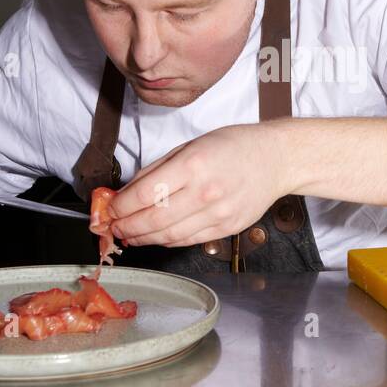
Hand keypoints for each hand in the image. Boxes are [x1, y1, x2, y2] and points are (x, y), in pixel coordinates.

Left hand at [109, 123, 290, 247]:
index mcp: (193, 165)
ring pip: (169, 236)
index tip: (110, 209)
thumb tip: (126, 192)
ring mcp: (218, 214)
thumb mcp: (190, 145)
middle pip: (153, 220)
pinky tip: (155, 237)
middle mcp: (205, 192)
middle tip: (112, 228)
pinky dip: (166, 241)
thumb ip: (157, 169)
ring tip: (129, 235)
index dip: (120, 207)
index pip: (144, 194)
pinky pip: (188, 241)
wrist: (276, 159)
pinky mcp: (226, 229)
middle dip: (126, 227)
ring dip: (143, 238)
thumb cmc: (233, 146)